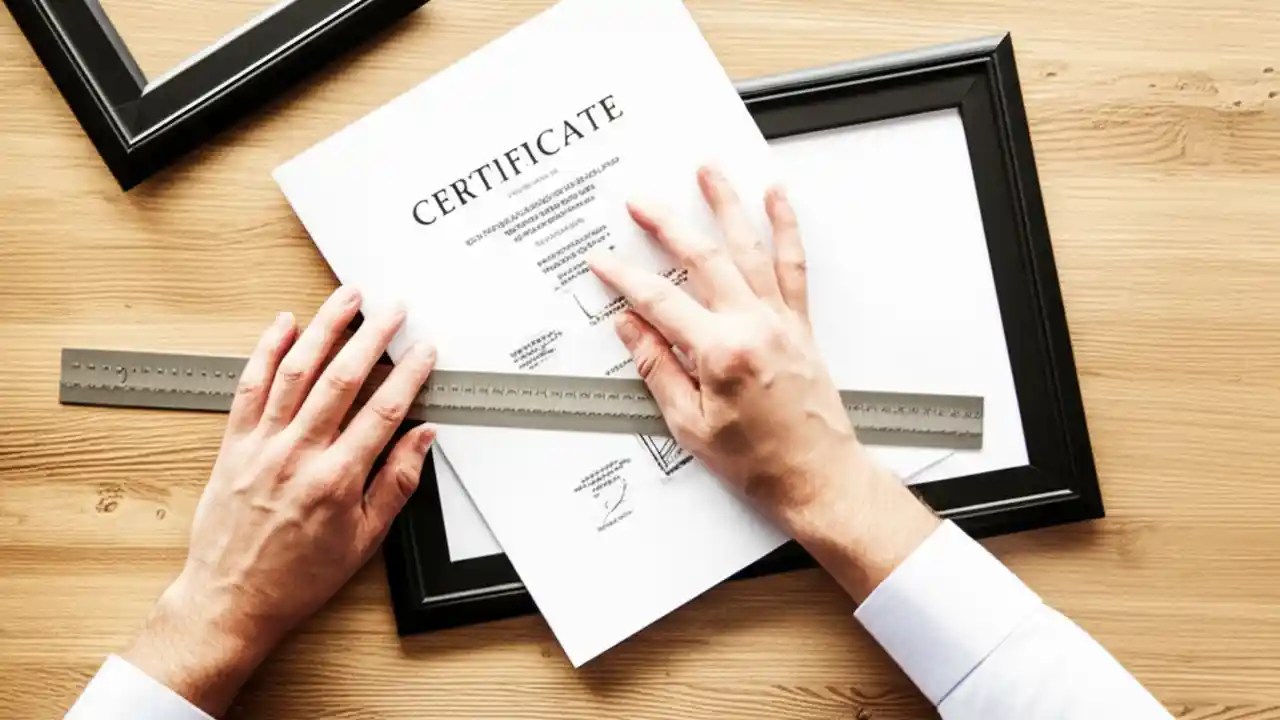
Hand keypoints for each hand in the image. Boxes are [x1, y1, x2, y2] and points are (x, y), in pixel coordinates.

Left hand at [122, 287, 436, 715]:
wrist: (231, 599)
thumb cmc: (297, 577)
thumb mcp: (363, 541)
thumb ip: (396, 484)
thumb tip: (421, 439)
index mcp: (336, 480)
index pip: (383, 412)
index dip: (409, 374)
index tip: (426, 350)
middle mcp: (297, 455)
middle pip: (342, 379)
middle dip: (373, 336)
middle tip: (393, 309)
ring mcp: (261, 445)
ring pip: (296, 371)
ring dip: (324, 328)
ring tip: (347, 298)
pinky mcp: (233, 444)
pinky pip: (250, 386)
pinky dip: (266, 350)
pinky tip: (284, 324)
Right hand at [588, 167, 937, 601]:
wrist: (817, 476)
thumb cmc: (759, 461)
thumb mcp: (690, 425)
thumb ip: (658, 369)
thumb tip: (631, 328)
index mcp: (720, 353)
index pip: (659, 302)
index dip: (624, 278)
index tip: (601, 261)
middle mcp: (753, 326)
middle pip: (702, 259)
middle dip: (665, 225)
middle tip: (640, 202)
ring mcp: (780, 320)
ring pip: (749, 247)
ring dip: (726, 205)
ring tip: (709, 172)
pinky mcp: (800, 323)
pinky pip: (792, 265)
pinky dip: (786, 228)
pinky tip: (777, 199)